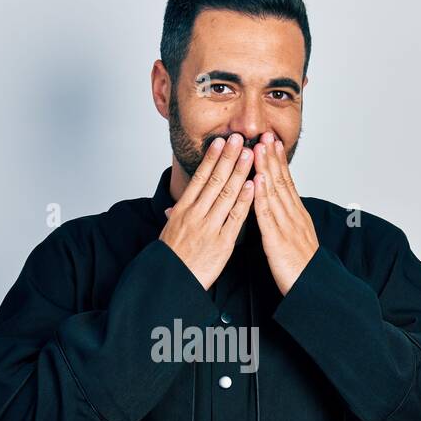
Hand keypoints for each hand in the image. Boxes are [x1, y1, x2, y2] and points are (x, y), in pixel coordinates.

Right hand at [159, 133, 254, 289]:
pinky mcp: (222, 243)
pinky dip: (244, 200)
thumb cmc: (172, 259)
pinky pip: (235, 218)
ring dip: (239, 172)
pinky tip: (252, 185)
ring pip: (226, 195)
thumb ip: (174, 218)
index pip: (199, 178)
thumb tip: (171, 209)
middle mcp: (195, 215)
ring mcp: (209, 227)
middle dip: (228, 158)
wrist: (173, 282)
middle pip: (214, 181)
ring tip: (249, 153)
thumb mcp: (168, 234)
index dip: (211, 159)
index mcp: (182, 210)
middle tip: (238, 138)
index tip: (220, 142)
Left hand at [253, 131, 317, 294]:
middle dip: (273, 157)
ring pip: (275, 192)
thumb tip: (279, 213)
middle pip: (282, 181)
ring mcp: (286, 227)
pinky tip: (257, 180)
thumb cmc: (301, 270)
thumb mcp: (294, 241)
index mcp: (296, 217)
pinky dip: (262, 195)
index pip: (287, 183)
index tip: (272, 143)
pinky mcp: (278, 240)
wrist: (313, 289)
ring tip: (260, 147)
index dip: (279, 162)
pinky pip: (268, 214)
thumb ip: (286, 225)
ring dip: (267, 168)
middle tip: (266, 134)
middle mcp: (293, 217)